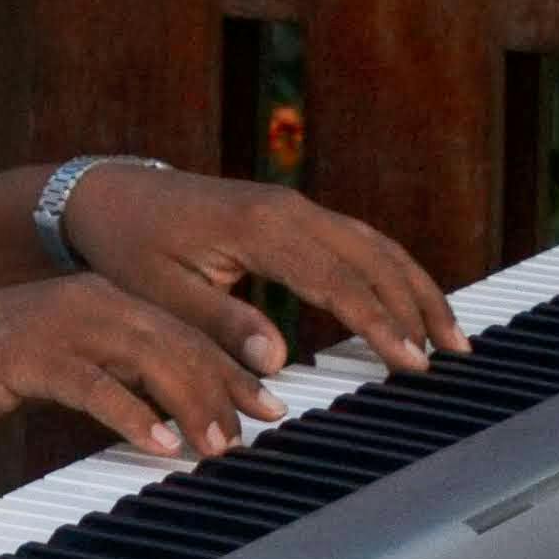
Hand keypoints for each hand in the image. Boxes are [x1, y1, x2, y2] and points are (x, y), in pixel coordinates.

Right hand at [0, 277, 274, 460]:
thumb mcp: (59, 365)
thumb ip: (112, 379)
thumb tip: (169, 416)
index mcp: (100, 297)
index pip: (184, 332)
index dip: (232, 369)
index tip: (272, 407)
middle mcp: (87, 300)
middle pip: (178, 342)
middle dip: (226, 388)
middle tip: (259, 432)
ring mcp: (58, 324)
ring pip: (148, 358)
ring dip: (192, 403)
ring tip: (220, 445)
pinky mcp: (27, 355)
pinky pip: (95, 386)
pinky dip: (134, 416)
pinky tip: (161, 445)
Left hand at [60, 162, 463, 379]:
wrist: (106, 195)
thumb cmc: (130, 246)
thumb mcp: (162, 290)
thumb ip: (219, 323)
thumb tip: (277, 359)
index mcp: (258, 226)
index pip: (336, 280)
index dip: (379, 323)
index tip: (413, 362)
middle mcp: (286, 207)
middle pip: (370, 257)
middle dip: (415, 306)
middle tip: (452, 357)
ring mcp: (291, 204)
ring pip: (372, 244)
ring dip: (414, 286)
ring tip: (452, 336)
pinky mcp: (290, 211)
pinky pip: (355, 239)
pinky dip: (390, 269)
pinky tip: (410, 302)